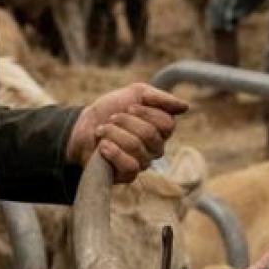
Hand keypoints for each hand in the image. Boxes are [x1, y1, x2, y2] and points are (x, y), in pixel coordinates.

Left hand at [67, 83, 189, 182]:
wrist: (83, 127)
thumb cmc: (111, 109)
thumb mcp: (135, 93)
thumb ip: (160, 98)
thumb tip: (186, 107)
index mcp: (161, 129)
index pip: (167, 123)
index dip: (146, 112)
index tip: (128, 107)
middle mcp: (156, 148)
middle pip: (150, 134)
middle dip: (125, 122)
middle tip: (111, 119)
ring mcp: (143, 162)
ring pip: (136, 147)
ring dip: (113, 133)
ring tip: (102, 131)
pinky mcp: (128, 175)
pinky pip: (129, 166)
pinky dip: (113, 152)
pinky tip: (102, 146)